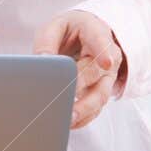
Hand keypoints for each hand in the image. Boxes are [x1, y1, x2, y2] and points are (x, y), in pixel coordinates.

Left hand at [33, 10, 123, 129]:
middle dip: (82, 85)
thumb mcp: (55, 26)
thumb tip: (42, 61)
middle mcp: (108, 56)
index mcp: (96, 32)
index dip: (105, 54)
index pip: (102, 42)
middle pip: (97, 73)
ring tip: (67, 118)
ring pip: (100, 95)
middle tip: (67, 97)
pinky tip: (68, 123)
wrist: (83, 37)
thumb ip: (47, 41)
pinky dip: (83, 118)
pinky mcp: (101, 93)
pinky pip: (96, 108)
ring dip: (84, 109)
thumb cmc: (69, 32)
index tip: (107, 62)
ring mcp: (106, 77)